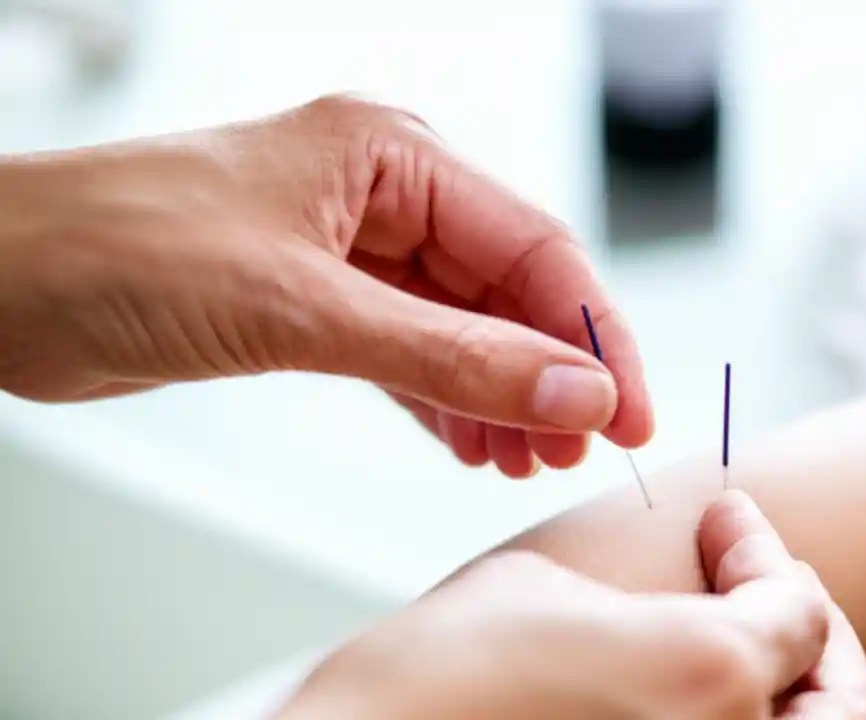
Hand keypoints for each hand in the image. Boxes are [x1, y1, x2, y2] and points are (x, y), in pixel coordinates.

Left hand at [0, 94, 651, 476]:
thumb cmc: (113, 249)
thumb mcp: (304, 310)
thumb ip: (452, 356)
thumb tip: (575, 390)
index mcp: (391, 155)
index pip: (534, 245)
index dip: (594, 333)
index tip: (629, 411)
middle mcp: (381, 195)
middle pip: (509, 289)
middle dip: (551, 371)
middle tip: (584, 447)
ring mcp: (350, 251)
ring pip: (465, 327)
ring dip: (504, 395)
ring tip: (529, 459)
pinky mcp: (316, 304)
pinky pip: (413, 354)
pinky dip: (447, 402)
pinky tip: (472, 444)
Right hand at [275, 491, 865, 718]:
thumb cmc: (428, 681)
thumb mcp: (544, 591)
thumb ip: (645, 595)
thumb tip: (690, 599)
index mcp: (712, 674)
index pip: (795, 609)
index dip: (766, 552)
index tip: (732, 520)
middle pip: (836, 703)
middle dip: (817, 638)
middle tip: (779, 588)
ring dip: (795, 698)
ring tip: (755, 644)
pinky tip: (701, 696)